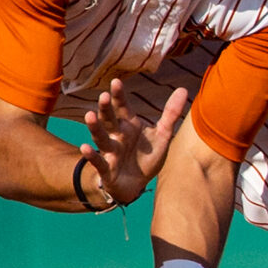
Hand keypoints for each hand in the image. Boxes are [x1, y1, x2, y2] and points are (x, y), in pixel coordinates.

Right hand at [79, 79, 187, 205]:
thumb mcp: (162, 135)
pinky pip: (98, 162)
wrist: (138, 185)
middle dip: (106, 108)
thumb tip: (183, 89)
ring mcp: (111, 152)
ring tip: (89, 115)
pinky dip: (91, 156)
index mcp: (129, 125)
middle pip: (110, 119)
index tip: (116, 81)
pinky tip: (84, 147)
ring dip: (95, 127)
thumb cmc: (147, 157)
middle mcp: (117, 136)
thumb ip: (170, 114)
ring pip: (101, 137)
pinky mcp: (107, 169)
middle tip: (103, 96)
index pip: (122, 107)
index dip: (119, 95)